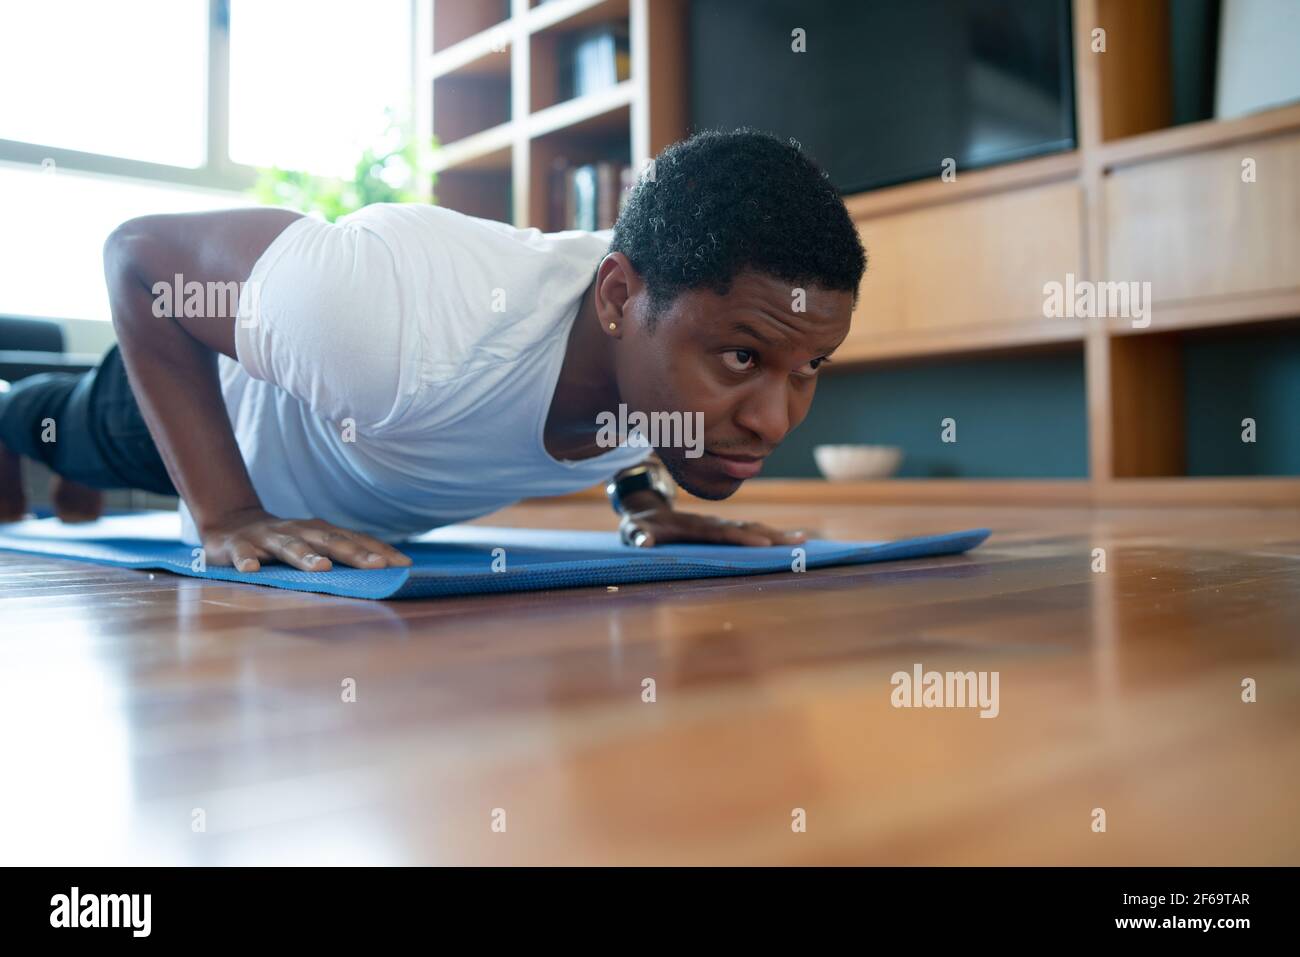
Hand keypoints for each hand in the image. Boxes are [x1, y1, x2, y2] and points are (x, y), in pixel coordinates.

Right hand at [199, 507, 412, 572]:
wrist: (230, 524)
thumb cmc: (284, 541)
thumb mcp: (314, 546)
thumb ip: (341, 557)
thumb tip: (383, 572)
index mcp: (321, 532)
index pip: (356, 540)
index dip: (379, 551)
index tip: (404, 564)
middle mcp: (299, 531)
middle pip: (330, 542)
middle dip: (355, 553)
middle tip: (377, 566)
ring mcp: (268, 537)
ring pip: (290, 547)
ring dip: (306, 557)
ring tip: (321, 568)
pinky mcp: (238, 546)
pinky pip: (242, 554)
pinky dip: (247, 561)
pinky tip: (252, 571)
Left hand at [619, 506, 806, 547]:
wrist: (647, 509)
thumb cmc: (640, 525)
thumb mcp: (634, 530)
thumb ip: (637, 535)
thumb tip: (643, 541)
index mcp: (695, 526)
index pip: (723, 532)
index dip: (742, 536)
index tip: (763, 542)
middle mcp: (713, 523)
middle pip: (746, 527)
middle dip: (772, 534)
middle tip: (798, 541)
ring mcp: (720, 526)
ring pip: (752, 527)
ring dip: (776, 534)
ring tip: (803, 540)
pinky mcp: (724, 531)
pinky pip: (749, 532)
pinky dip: (769, 536)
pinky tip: (789, 541)